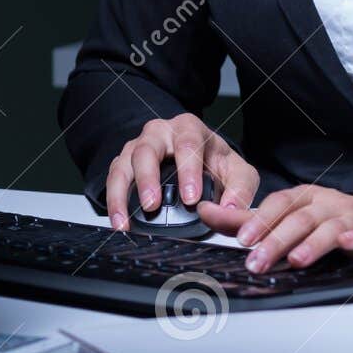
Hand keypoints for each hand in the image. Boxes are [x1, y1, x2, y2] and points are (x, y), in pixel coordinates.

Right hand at [104, 114, 259, 231]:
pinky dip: (113, 202)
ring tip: (127, 221)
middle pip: (148, 149)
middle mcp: (161, 133)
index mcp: (190, 129)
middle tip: (153, 205)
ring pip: (124, 164)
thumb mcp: (237, 172)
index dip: (188, 171)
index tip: (191, 199)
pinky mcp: (123, 163)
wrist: (196, 159)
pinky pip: (112, 179)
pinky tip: (119, 223)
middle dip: (149, 177)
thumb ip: (240, 189)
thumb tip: (229, 210)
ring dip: (123, 193)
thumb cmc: (214, 163)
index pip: (188, 144)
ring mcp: (138, 147)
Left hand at [202, 185, 352, 274]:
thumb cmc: (334, 221)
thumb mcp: (291, 217)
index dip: (261, 219)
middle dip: (277, 239)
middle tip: (257, 261)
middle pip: (299, 218)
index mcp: (305, 198)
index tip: (242, 237)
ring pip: (329, 227)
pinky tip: (347, 245)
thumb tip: (207, 212)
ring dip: (311, 243)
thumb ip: (249, 219)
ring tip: (295, 260)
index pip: (280, 203)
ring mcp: (351, 218)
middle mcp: (327, 204)